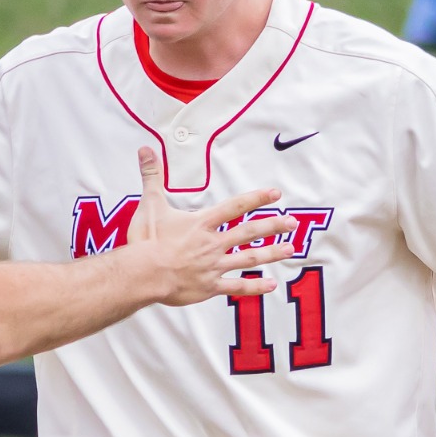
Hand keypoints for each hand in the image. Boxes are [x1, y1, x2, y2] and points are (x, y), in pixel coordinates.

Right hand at [124, 148, 296, 304]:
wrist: (143, 274)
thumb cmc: (145, 240)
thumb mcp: (150, 204)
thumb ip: (151, 176)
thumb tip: (145, 149)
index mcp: (202, 224)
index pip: (235, 206)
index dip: (257, 199)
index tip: (276, 194)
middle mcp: (212, 243)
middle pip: (249, 232)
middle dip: (273, 226)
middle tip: (293, 223)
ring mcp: (213, 266)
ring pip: (249, 258)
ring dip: (271, 253)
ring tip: (290, 249)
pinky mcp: (209, 287)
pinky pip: (236, 287)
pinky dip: (255, 287)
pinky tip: (272, 285)